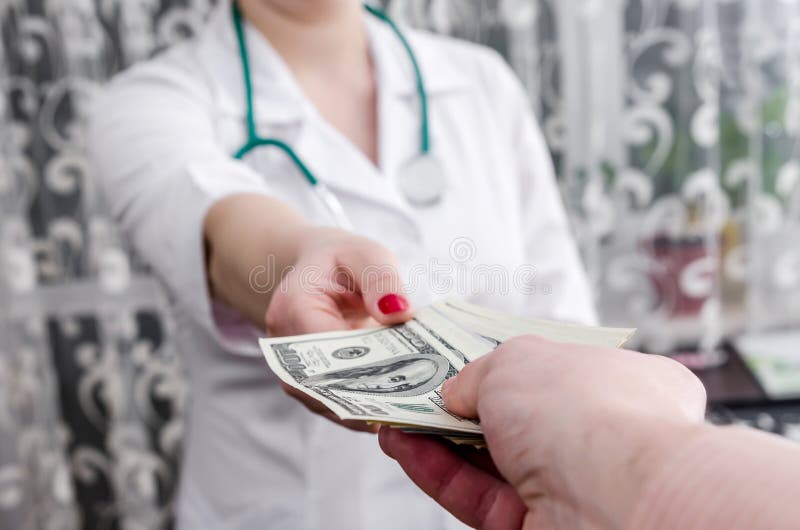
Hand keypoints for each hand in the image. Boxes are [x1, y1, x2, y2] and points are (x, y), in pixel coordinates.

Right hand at [267, 227, 412, 431]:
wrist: (318, 270)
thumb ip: (382, 279)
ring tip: (409, 412)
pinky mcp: (306, 385)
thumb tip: (398, 311)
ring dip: (367, 409)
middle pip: (323, 385)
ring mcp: (290, 368)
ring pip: (328, 403)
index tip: (404, 375)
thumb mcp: (366, 255)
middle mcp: (283, 345)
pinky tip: (396, 412)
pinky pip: (333, 405)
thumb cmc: (343, 261)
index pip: (327, 347)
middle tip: (414, 405)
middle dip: (368, 395)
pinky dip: (363, 409)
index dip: (364, 365)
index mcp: (294, 306)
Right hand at [379, 335, 706, 528]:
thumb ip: (479, 372)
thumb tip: (455, 393)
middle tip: (409, 392)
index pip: (551, 371)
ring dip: (435, 438)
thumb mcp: (517, 360)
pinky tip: (403, 446)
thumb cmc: (587, 412)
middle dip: (458, 406)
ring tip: (391, 417)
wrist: (619, 504)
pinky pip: (476, 494)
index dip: (500, 368)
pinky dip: (436, 470)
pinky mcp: (538, 527)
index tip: (453, 366)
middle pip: (513, 419)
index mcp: (616, 382)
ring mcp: (570, 485)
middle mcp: (597, 435)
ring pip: (488, 461)